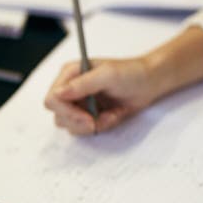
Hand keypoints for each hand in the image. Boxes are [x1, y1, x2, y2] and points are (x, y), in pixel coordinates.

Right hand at [44, 58, 159, 134]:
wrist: (149, 83)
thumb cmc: (130, 73)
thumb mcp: (107, 75)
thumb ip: (82, 84)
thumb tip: (57, 94)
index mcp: (69, 74)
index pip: (52, 99)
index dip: (67, 112)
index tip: (87, 118)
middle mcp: (69, 89)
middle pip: (58, 115)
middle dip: (80, 121)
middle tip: (98, 120)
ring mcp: (78, 103)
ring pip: (69, 125)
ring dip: (92, 125)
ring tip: (111, 115)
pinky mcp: (87, 114)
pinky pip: (84, 129)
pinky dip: (100, 127)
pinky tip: (112, 116)